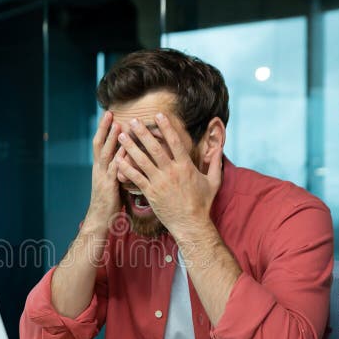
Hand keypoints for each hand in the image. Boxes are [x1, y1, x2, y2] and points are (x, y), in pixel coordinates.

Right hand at [86, 111, 124, 230]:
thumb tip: (128, 159)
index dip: (103, 130)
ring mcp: (102, 177)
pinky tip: (125, 150)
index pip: (99, 144)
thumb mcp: (113, 182)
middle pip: (99, 144)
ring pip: (105, 154)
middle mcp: (98, 169)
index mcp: (99, 168)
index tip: (108, 115)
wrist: (99, 220)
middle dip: (104, 128)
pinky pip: (114, 169)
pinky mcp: (109, 186)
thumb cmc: (109, 203)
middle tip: (109, 113)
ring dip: (111, 139)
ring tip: (117, 124)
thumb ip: (118, 170)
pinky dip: (119, 158)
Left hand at [115, 113, 222, 234]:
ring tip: (121, 136)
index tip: (158, 115)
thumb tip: (220, 146)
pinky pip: (136, 178)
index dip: (166, 127)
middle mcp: (171, 172)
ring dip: (130, 146)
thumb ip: (216, 161)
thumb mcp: (214, 180)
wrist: (191, 224)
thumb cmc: (202, 203)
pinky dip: (126, 168)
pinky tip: (118, 159)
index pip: (175, 142)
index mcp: (186, 166)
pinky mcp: (151, 193)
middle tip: (133, 121)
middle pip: (154, 147)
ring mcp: (160, 182)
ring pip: (142, 160)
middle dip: (142, 133)